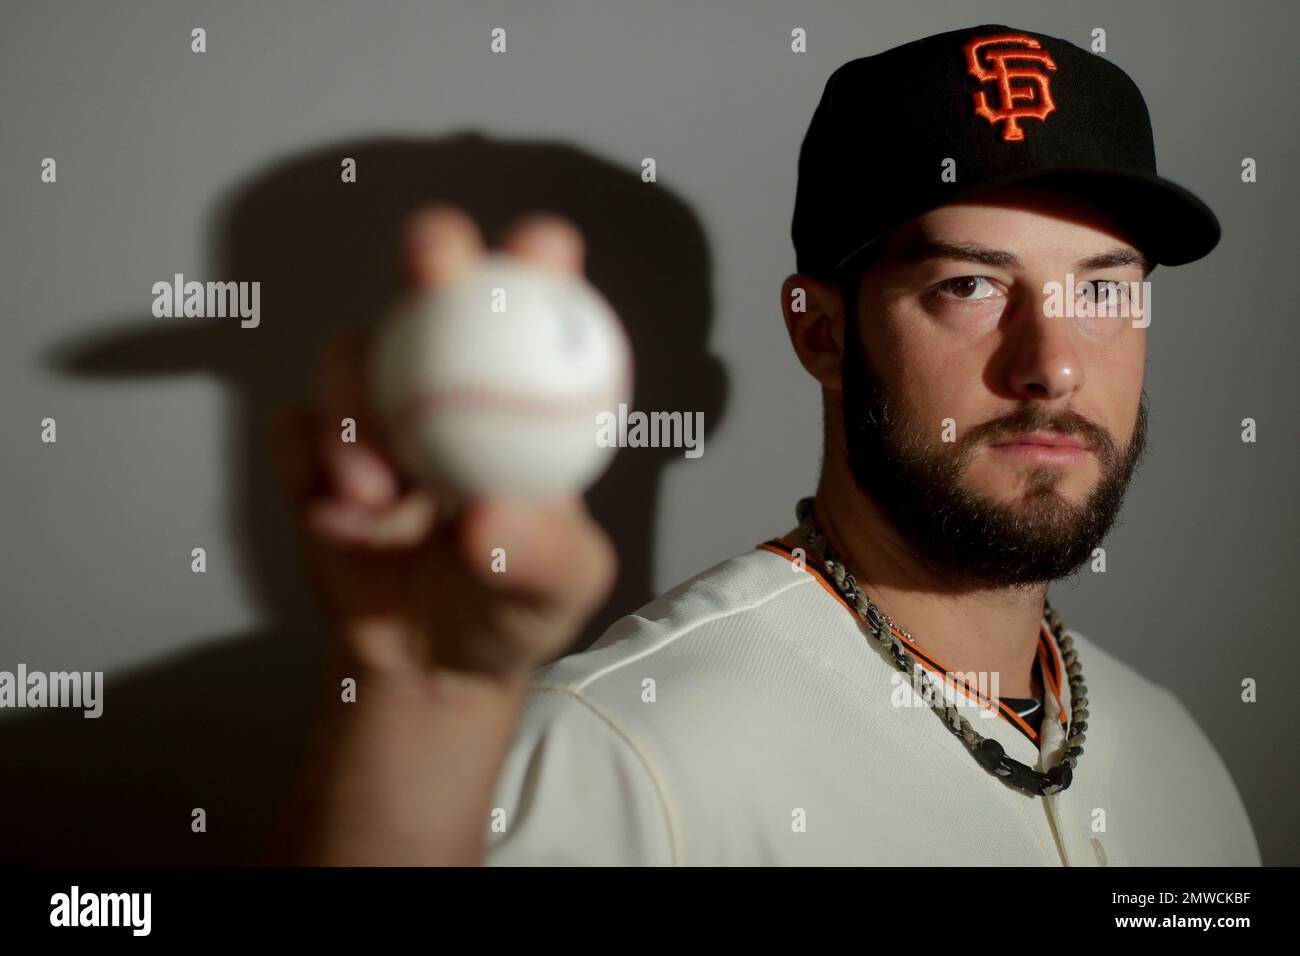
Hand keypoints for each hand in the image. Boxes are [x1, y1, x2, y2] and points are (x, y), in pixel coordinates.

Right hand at [271, 206, 616, 685]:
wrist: (430, 664)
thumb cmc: (516, 608)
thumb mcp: (557, 590)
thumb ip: (537, 554)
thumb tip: (487, 516)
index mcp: (525, 392)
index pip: (540, 305)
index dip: (540, 259)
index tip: (541, 250)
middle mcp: (450, 381)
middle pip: (435, 288)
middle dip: (433, 251)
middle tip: (432, 266)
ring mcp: (377, 411)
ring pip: (351, 359)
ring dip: (356, 410)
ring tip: (377, 495)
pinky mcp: (316, 453)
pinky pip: (296, 432)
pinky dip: (311, 469)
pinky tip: (341, 524)